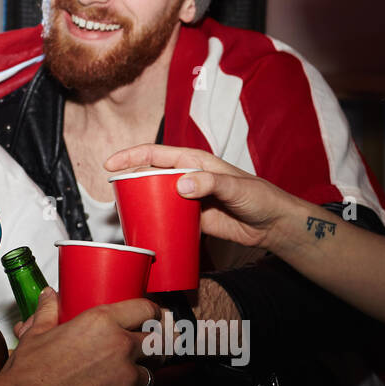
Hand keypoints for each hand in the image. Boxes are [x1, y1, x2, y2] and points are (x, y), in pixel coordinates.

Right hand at [0, 288, 159, 385]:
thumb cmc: (28, 371)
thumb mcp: (37, 333)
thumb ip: (49, 311)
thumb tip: (49, 296)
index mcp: (101, 322)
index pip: (146, 310)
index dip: (152, 315)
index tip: (154, 321)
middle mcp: (120, 346)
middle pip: (156, 344)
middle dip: (150, 349)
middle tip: (138, 355)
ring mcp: (126, 378)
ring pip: (149, 376)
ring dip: (138, 379)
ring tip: (117, 383)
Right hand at [104, 143, 295, 250]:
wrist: (274, 225)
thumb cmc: (260, 198)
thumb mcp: (235, 187)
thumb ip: (210, 183)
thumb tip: (181, 185)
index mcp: (195, 162)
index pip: (156, 155)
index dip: (131, 157)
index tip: (110, 164)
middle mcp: (188, 178)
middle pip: (151, 176)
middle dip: (130, 182)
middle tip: (115, 196)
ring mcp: (189, 199)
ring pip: (156, 198)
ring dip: (141, 204)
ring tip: (125, 215)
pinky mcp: (192, 219)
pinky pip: (168, 219)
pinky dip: (155, 223)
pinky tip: (146, 230)